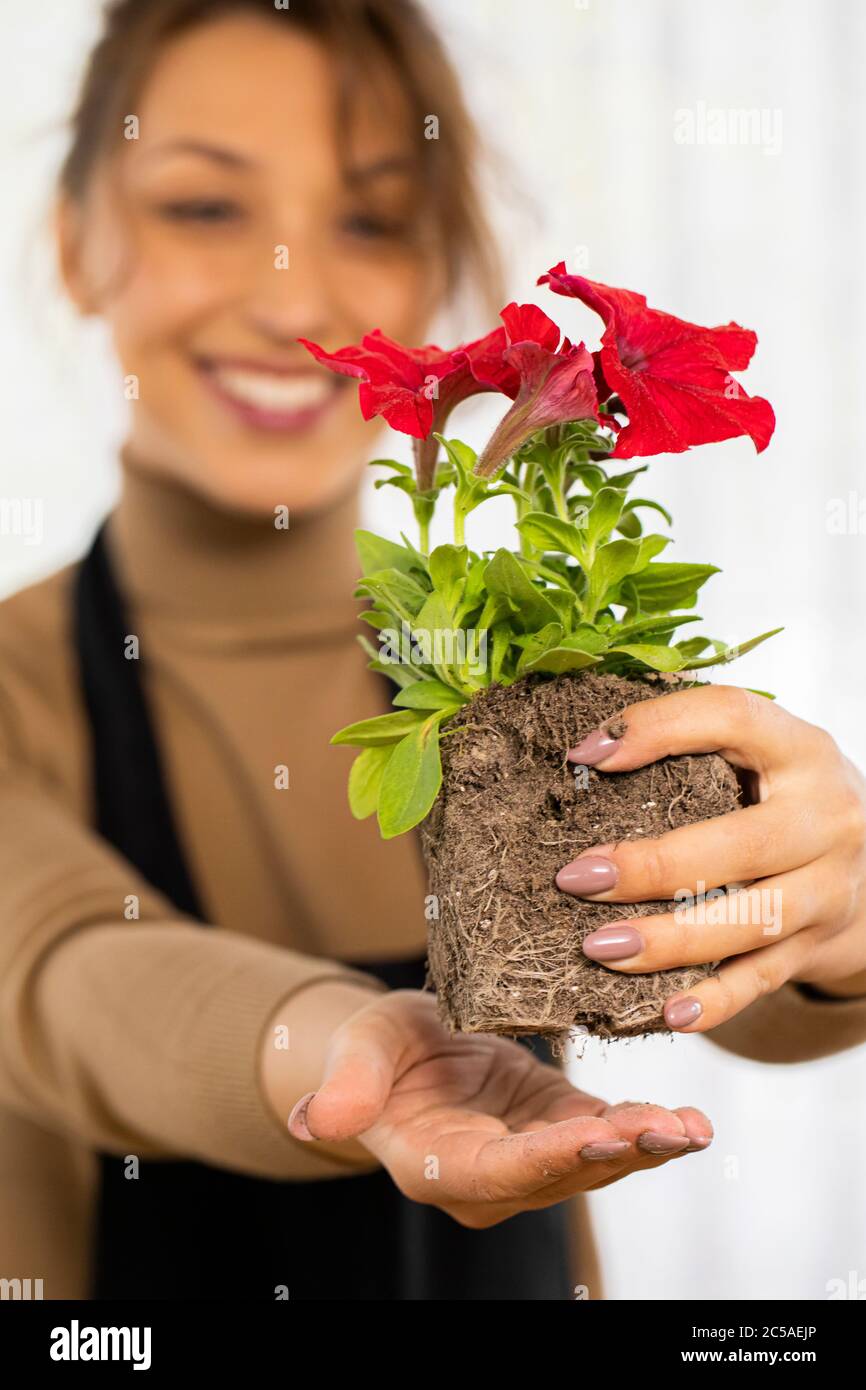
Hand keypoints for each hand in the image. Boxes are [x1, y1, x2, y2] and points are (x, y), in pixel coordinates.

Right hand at [286, 989, 711, 1227]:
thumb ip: (345, 1087)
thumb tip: (312, 1120)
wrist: (402, 1049)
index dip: (547, 1156)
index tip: (593, 1131)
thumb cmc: (375, 1049)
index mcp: (439, 1165)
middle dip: (617, 1152)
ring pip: (595, 1160)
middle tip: (668, 1129)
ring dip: (646, 1146)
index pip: (499, 1171)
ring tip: (693, 1128)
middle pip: (561, 1173)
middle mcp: (493, 1178)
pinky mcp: (560, 1125)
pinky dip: (648, 1129)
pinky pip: (607, 1133)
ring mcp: (532, 1156)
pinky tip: (690, 1121)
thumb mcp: (359, 1050)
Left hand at [556, 684, 865, 1031]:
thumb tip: (586, 749)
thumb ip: (687, 737)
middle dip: (654, 866)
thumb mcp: (756, 749)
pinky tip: (665, 1013)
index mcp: (802, 749)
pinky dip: (714, 1001)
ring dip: (670, 940)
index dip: (658, 729)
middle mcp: (828, 818)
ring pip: (751, 922)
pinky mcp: (817, 946)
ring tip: (599, 947)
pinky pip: (761, 981)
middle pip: (743, 845)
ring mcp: (829, 889)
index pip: (733, 718)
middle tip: (577, 878)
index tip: (585, 756)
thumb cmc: (781, 793)